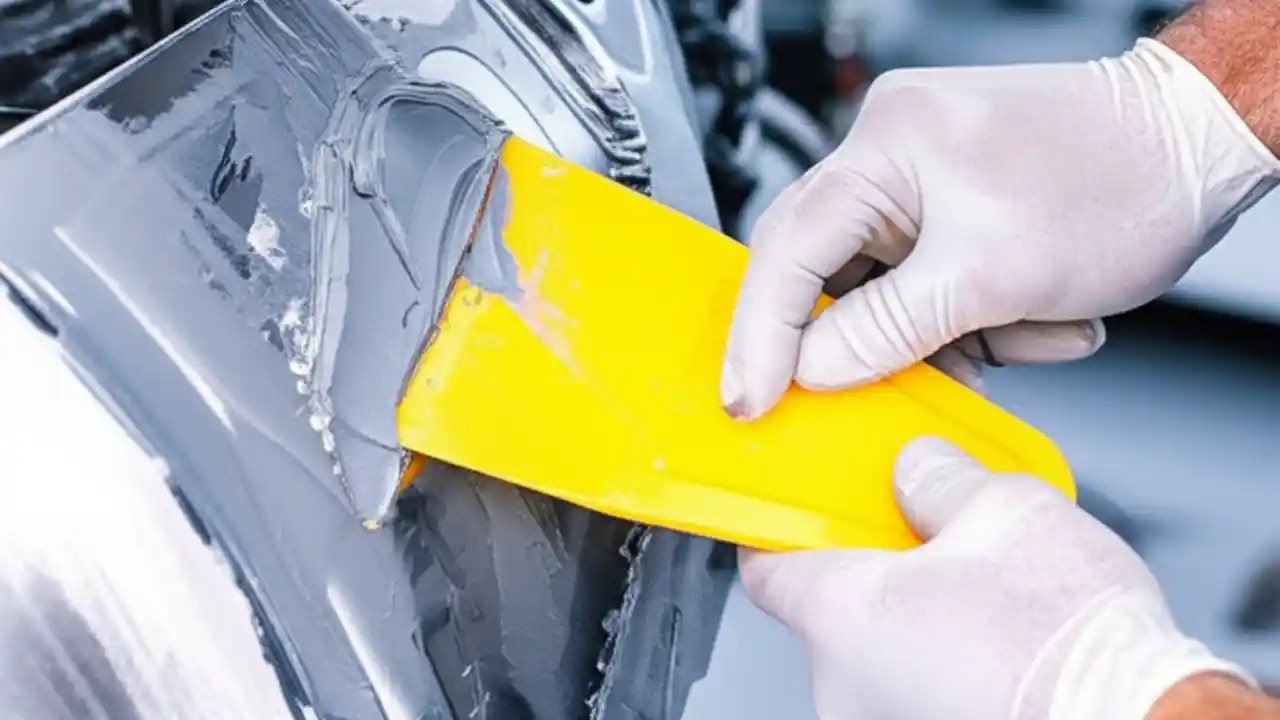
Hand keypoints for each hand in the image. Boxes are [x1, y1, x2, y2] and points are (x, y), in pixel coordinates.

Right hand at [721, 39, 1278, 418]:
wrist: (1203, 148)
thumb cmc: (1120, 179)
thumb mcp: (993, 275)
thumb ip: (887, 328)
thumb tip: (812, 367)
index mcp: (885, 148)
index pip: (788, 248)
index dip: (759, 333)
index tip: (748, 399)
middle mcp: (891, 158)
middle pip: (826, 270)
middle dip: (860, 340)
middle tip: (858, 394)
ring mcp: (923, 186)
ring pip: (883, 293)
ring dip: (944, 337)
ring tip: (1017, 332)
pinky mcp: (955, 215)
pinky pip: (928, 291)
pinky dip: (977, 323)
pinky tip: (1036, 318)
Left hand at [740, 438, 1252, 719]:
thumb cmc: (1070, 646)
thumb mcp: (1005, 509)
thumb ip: (940, 478)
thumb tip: (920, 468)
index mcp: (838, 615)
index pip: (763, 563)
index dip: (782, 525)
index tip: (803, 503)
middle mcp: (842, 686)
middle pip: (830, 605)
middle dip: (873, 563)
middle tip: (924, 531)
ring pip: (879, 649)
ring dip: (915, 614)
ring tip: (981, 588)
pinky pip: (915, 685)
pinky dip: (943, 657)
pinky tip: (997, 635)